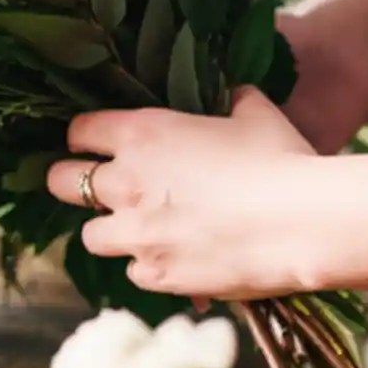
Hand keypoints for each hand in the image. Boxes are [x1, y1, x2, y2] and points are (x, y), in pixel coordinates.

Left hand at [47, 88, 367, 299]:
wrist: (304, 223)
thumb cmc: (283, 159)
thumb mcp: (255, 113)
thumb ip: (231, 100)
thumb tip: (231, 92)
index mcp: (141, 135)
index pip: (79, 132)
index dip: (83, 137)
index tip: (91, 143)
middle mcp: (125, 183)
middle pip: (62, 183)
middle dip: (71, 182)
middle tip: (92, 187)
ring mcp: (136, 234)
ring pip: (90, 236)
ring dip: (109, 230)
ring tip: (137, 229)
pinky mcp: (156, 274)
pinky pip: (133, 273)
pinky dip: (148, 266)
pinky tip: (174, 259)